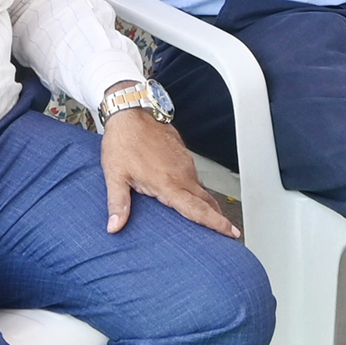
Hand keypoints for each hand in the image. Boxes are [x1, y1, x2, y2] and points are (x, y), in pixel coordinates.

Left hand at [102, 109, 238, 236]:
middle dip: (220, 218)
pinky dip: (198, 190)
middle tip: (230, 232)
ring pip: (201, 189)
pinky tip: (193, 195)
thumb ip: (118, 204)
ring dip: (209, 204)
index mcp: (167, 183)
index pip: (197, 209)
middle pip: (207, 201)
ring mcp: (185, 163)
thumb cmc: (123, 142)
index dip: (216, 223)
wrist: (131, 112)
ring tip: (214, 218)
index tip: (231, 232)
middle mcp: (181, 174)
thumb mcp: (115, 175)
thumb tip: (114, 226)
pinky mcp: (184, 154)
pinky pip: (195, 177)